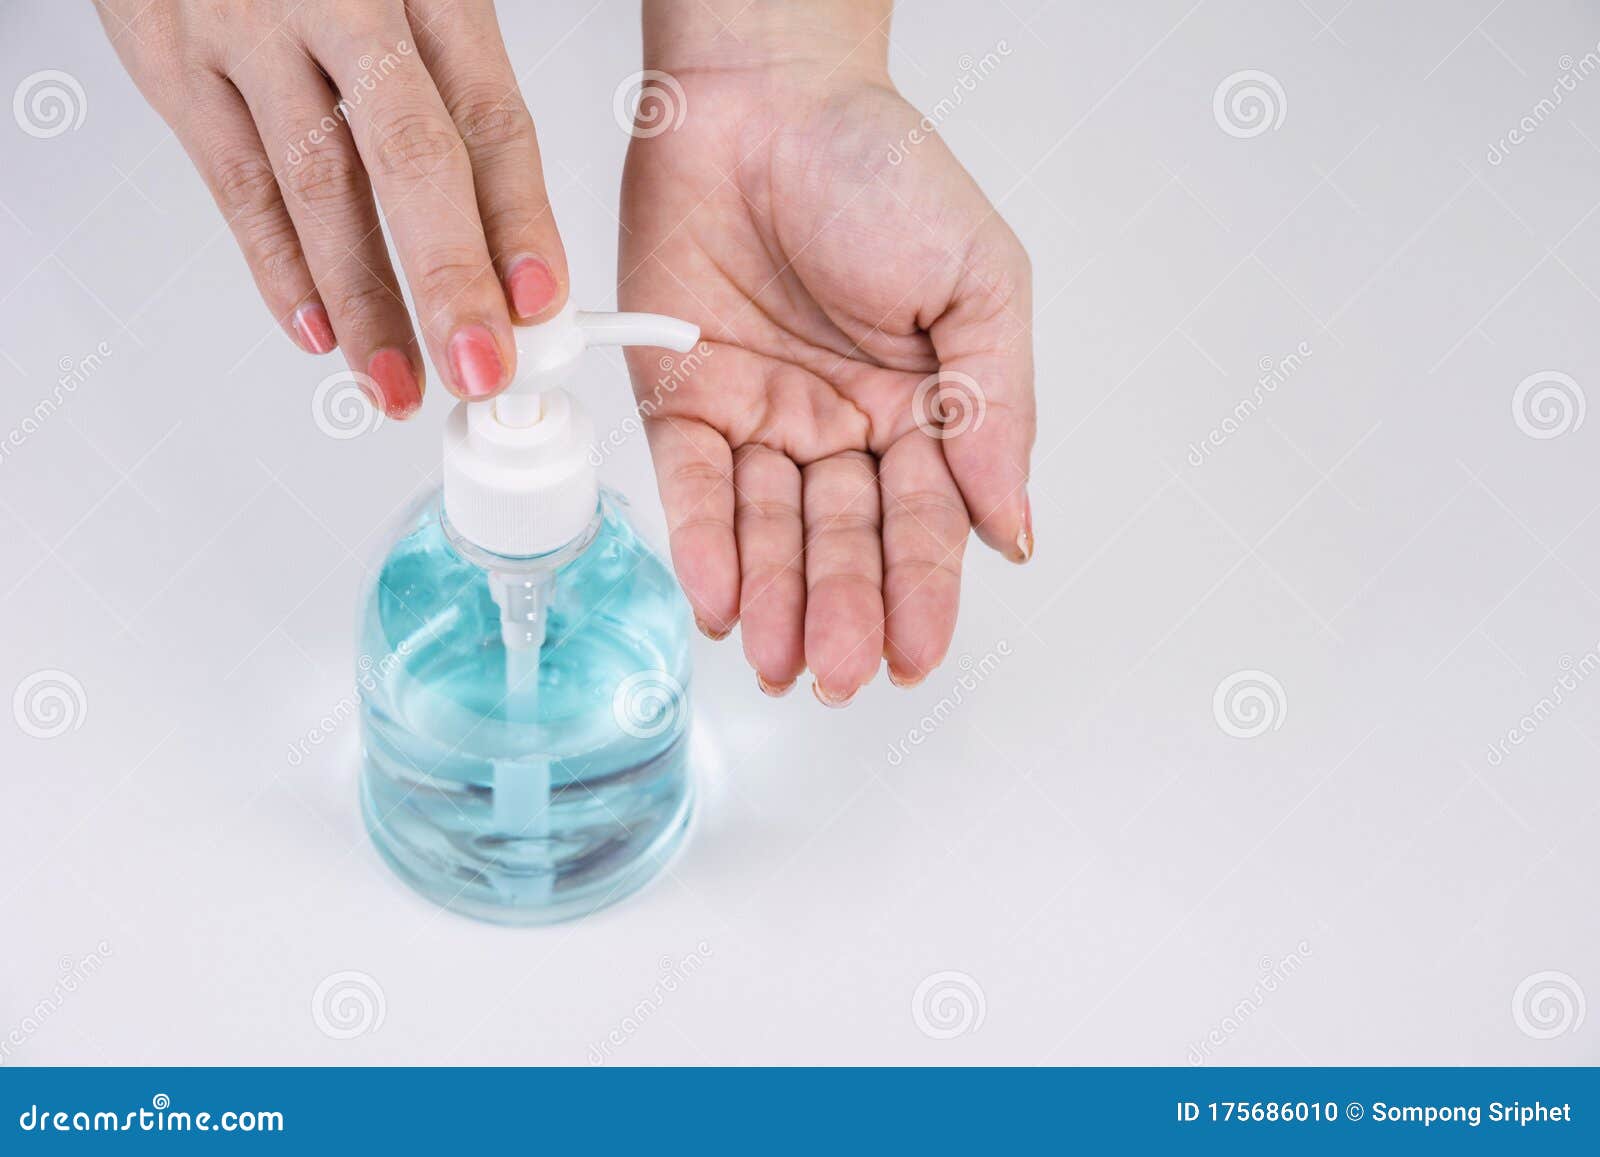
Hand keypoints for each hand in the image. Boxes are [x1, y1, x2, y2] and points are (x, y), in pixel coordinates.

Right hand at [95, 0, 568, 415]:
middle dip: (448, 277)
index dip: (518, 218)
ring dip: (362, 300)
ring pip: (313, 187)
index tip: (540, 302)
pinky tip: (318, 333)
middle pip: (406, 154)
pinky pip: (232, 182)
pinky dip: (276, 268)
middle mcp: (335, 1)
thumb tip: (512, 237)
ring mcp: (245, 32)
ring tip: (397, 381)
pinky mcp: (172, 62)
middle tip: (479, 366)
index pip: (487, 114)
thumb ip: (456, 85)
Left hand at [619, 3, 1034, 703]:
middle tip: (841, 674)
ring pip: (769, 530)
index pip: (925, 521)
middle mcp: (842, 428)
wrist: (765, 94)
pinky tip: (717, 600)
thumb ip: (994, 411)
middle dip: (843, 611)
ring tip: (780, 661)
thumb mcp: (979, 281)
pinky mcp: (686, 397)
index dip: (922, 591)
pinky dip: (704, 541)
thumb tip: (1012, 528)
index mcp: (922, 409)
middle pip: (844, 541)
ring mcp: (763, 418)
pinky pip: (695, 484)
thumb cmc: (879, 169)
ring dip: (774, 599)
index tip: (916, 656)